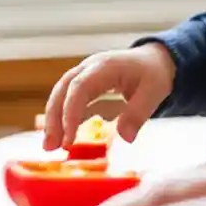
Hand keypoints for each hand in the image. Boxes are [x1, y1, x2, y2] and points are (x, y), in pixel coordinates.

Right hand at [42, 44, 176, 149]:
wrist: (156, 59)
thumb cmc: (154, 73)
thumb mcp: (154, 92)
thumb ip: (138, 113)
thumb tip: (125, 138)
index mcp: (105, 66)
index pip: (79, 88)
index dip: (71, 113)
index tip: (69, 139)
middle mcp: (90, 67)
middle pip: (63, 90)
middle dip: (54, 118)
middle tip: (50, 146)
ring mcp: (85, 74)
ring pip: (61, 94)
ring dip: (54, 119)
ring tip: (49, 146)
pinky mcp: (85, 84)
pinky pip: (69, 99)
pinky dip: (63, 117)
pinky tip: (61, 137)